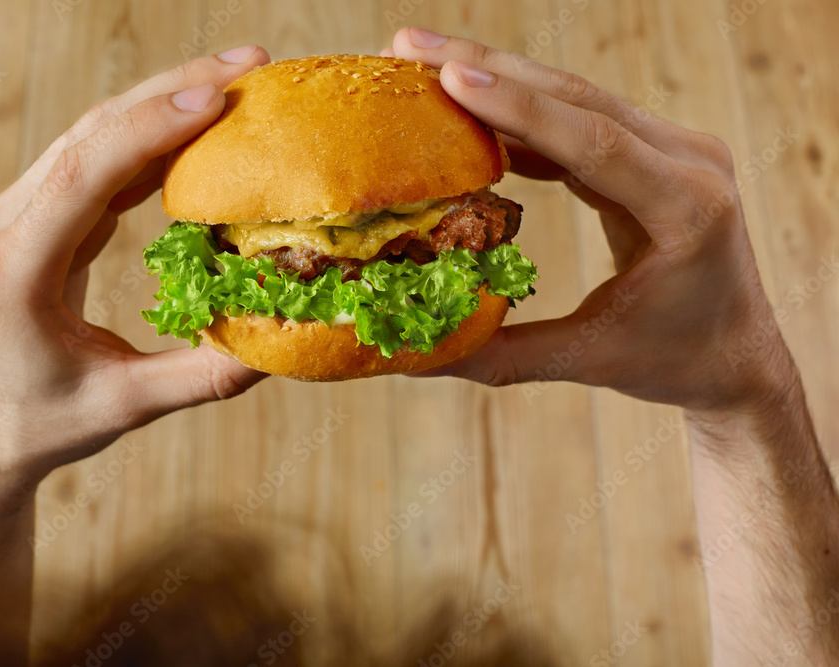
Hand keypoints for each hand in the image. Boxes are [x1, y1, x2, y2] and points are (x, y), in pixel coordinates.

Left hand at [0, 46, 269, 482]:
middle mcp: (6, 225)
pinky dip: (149, 140)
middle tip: (248, 63)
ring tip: (233, 82)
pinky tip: (196, 127)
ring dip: (163, 103)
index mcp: (15, 266)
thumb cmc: (42, 423)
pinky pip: (97, 163)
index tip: (218, 99)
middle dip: (171, 91)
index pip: (86, 173)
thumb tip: (282, 343)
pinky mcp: (39, 218)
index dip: (152, 128)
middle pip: (92, 133)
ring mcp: (18, 215)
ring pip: (95, 137)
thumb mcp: (125, 407)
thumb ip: (203, 376)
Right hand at [386, 28, 791, 411]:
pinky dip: (523, 116)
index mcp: (687, 208)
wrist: (737, 355)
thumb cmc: (673, 360)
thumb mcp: (587, 360)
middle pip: (579, 100)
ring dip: (501, 80)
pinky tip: (471, 109)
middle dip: (491, 68)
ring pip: (576, 101)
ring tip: (427, 66)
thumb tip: (414, 357)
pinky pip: (580, 124)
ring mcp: (675, 151)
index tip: (451, 76)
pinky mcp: (654, 154)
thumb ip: (501, 355)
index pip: (593, 141)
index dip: (518, 108)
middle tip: (412, 47)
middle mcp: (689, 162)